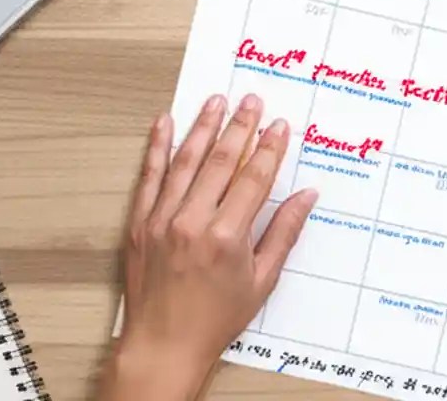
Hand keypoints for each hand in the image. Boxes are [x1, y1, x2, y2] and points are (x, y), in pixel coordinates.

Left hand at [101, 94, 317, 400]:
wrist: (164, 345)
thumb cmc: (215, 318)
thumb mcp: (262, 280)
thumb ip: (283, 233)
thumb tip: (306, 197)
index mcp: (227, 237)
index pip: (254, 178)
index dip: (269, 149)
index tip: (279, 126)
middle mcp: (192, 223)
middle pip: (221, 162)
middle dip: (240, 127)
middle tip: (252, 101)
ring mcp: (162, 221)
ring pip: (185, 162)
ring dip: (202, 127)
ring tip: (216, 101)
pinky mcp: (140, 224)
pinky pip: (150, 177)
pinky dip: (158, 148)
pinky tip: (165, 124)